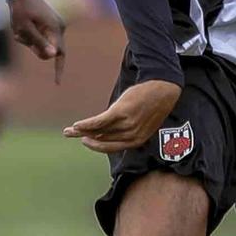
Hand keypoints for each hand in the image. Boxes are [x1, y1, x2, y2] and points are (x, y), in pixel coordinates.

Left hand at [9, 0, 67, 82]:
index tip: (57, 83)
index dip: (57, 69)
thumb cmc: (21, 10)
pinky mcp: (49, 24)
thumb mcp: (26, 29)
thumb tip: (53, 55)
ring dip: (29, 41)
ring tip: (19, 30)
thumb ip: (39, 42)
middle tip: (21, 37)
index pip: (59, 54)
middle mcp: (58, 28)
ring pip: (43, 44)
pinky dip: (30, 36)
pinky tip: (21, 27)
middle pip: (49, 50)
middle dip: (34, 48)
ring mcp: (54, 26)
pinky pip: (41, 37)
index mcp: (55, 29)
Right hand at [64, 79, 181, 153]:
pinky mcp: (121, 112)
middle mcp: (131, 136)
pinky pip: (100, 121)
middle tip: (70, 135)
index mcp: (137, 140)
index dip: (96, 145)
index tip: (85, 141)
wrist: (165, 89)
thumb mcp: (144, 121)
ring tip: (70, 130)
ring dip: (81, 132)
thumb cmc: (153, 103)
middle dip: (85, 139)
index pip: (111, 146)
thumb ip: (130, 129)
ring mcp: (127, 124)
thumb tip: (113, 130)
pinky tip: (78, 125)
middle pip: (102, 139)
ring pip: (99, 131)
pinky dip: (87, 125)